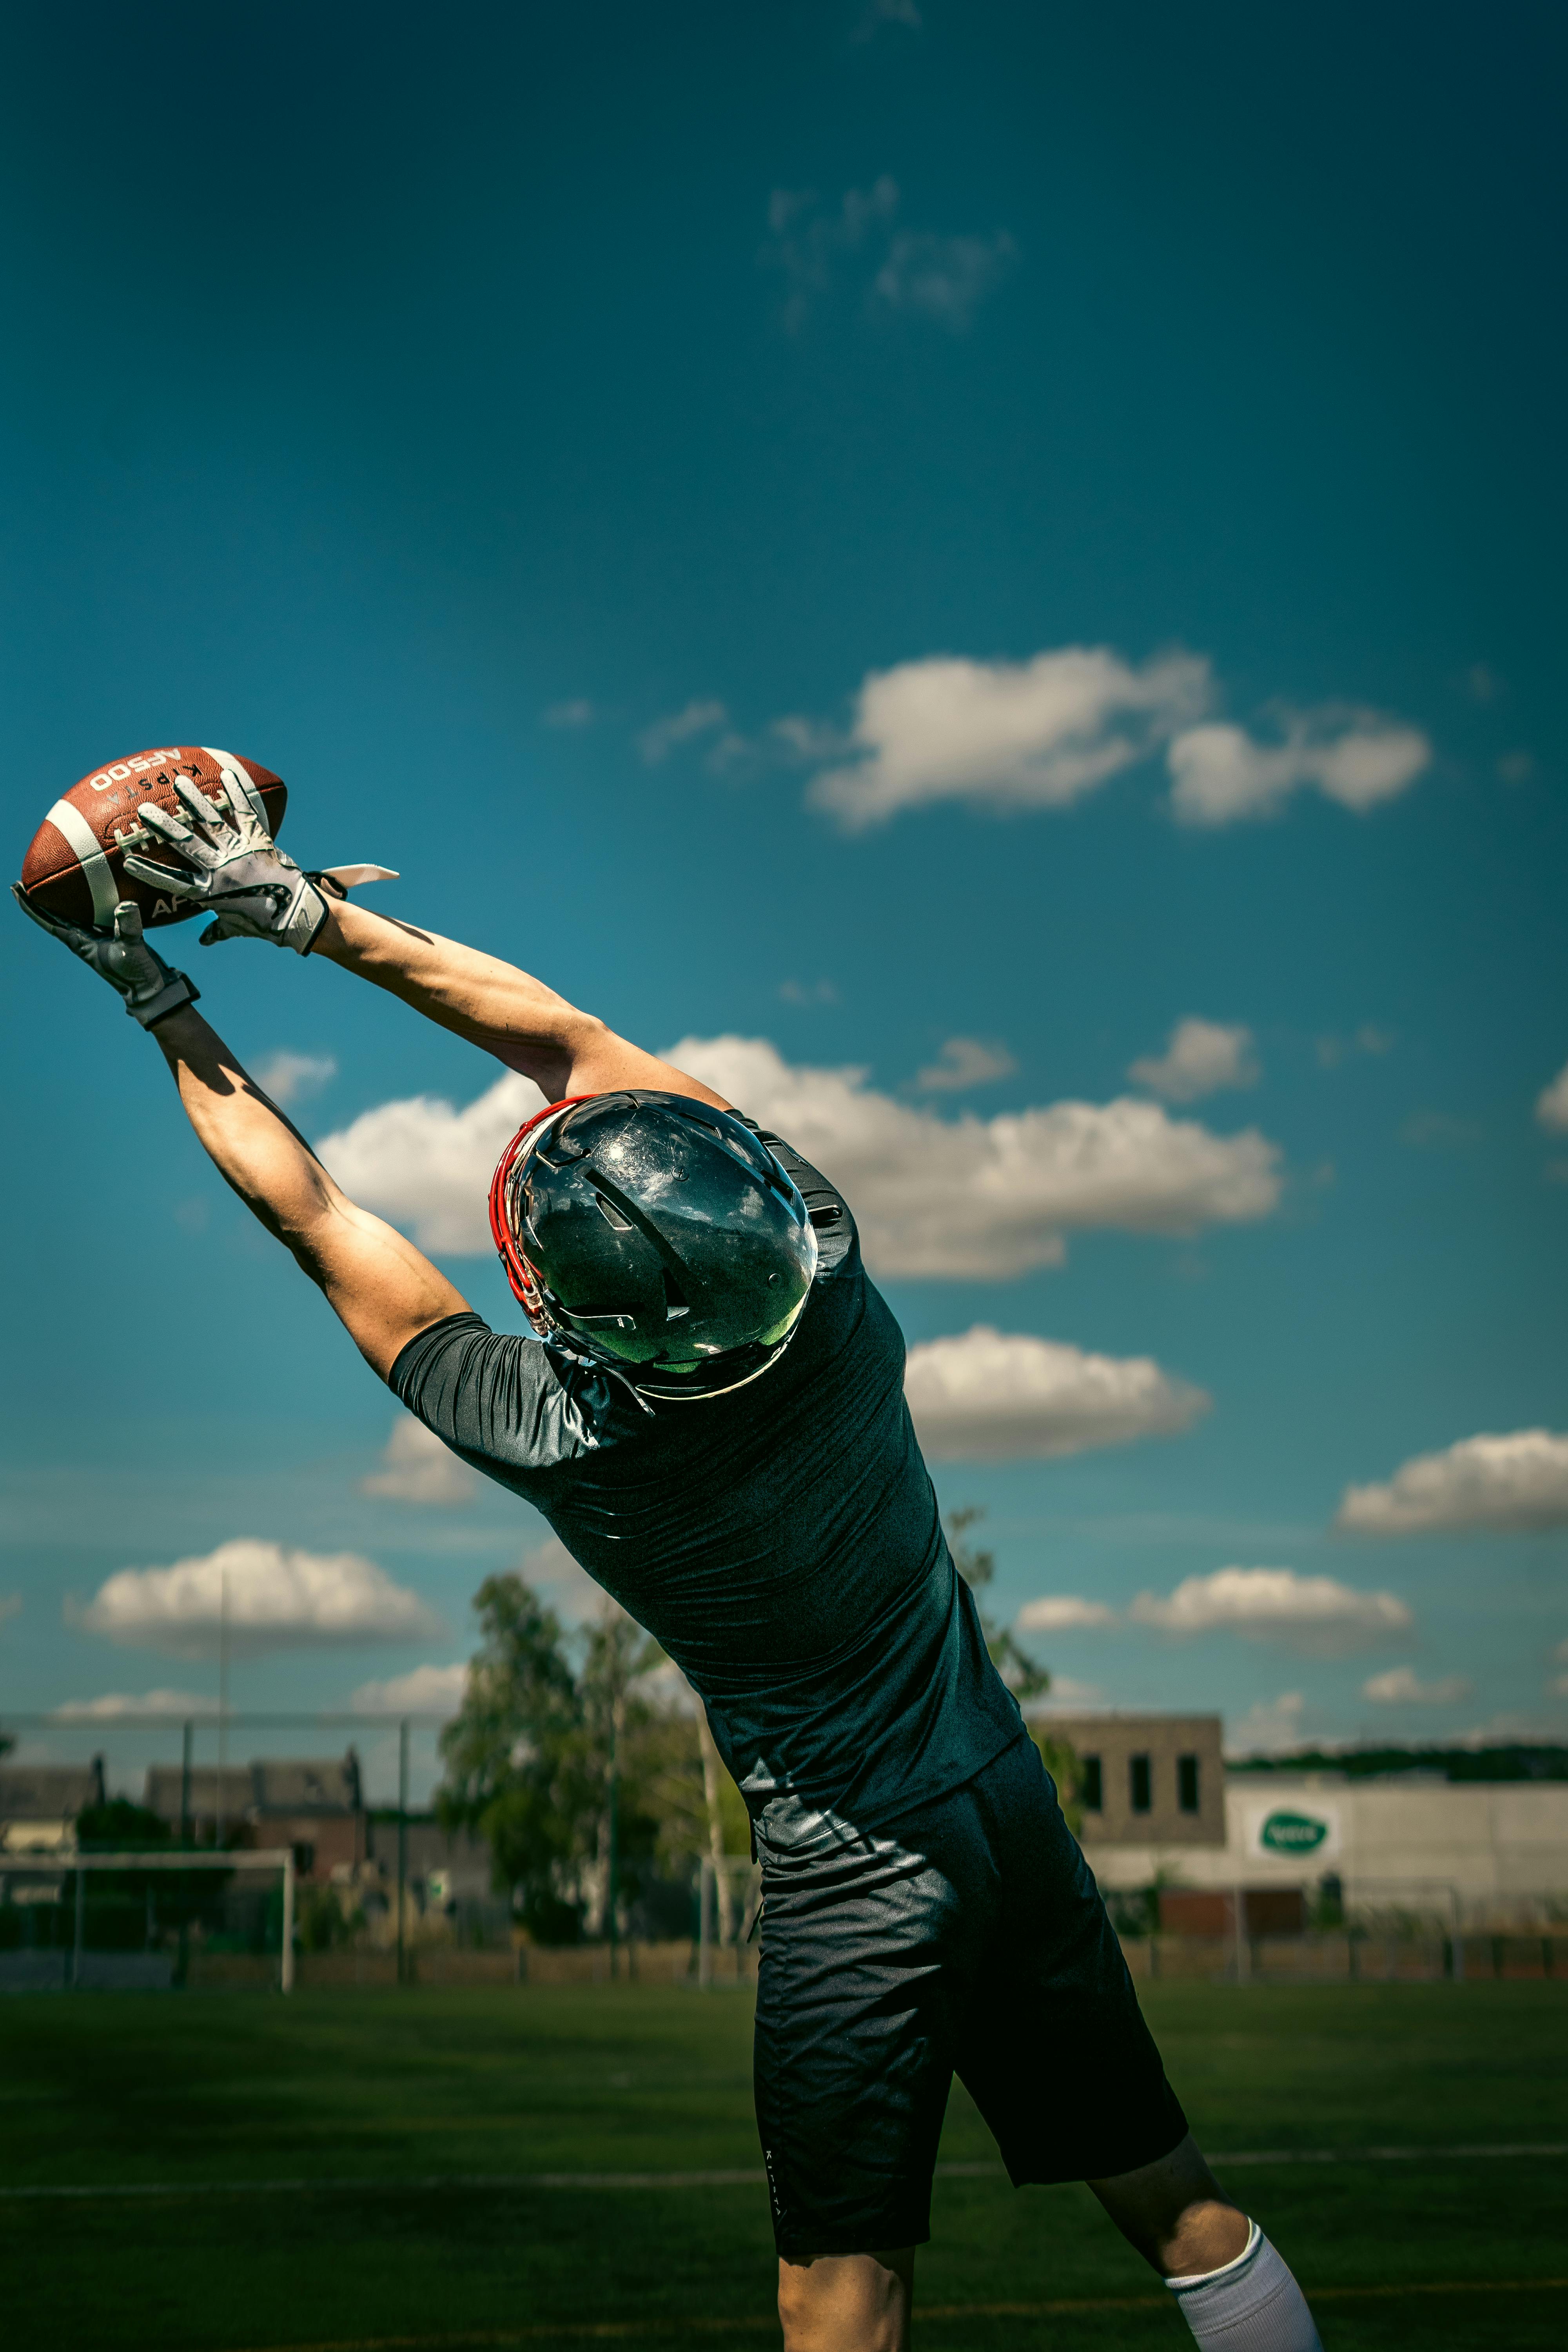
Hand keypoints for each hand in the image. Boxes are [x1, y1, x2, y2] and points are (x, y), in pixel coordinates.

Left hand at [12, 887, 199, 1027]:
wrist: (152, 990)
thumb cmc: (136, 975)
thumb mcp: (130, 950)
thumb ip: (128, 927)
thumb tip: (125, 904)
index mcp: (82, 943)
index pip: (50, 922)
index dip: (32, 907)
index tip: (17, 889)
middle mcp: (86, 939)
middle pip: (58, 916)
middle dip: (42, 898)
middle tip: (27, 878)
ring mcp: (101, 937)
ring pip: (77, 913)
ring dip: (66, 899)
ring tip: (56, 880)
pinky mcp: (117, 934)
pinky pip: (100, 913)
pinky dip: (95, 900)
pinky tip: (97, 888)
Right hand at [122, 768, 329, 953]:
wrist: (299, 914)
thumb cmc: (265, 923)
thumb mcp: (236, 927)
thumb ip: (217, 931)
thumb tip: (204, 941)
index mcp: (211, 893)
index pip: (173, 881)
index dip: (150, 872)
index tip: (127, 860)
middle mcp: (221, 870)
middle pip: (186, 844)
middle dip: (164, 826)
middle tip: (144, 811)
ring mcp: (240, 853)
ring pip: (211, 823)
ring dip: (194, 801)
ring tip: (178, 782)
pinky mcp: (259, 841)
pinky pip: (244, 813)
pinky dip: (235, 794)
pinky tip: (226, 775)